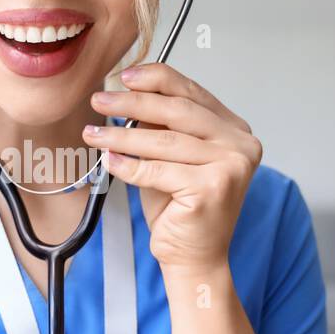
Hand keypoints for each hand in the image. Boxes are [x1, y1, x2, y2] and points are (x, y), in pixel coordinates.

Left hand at [85, 64, 262, 274]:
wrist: (194, 256)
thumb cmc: (181, 207)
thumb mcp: (170, 157)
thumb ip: (161, 126)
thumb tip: (128, 94)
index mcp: (235, 129)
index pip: (192, 93)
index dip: (156, 79)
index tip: (124, 77)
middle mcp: (240, 144)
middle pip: (177, 111)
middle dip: (132, 103)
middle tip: (100, 100)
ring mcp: (230, 166)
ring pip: (163, 141)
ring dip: (121, 136)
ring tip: (94, 134)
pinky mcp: (212, 189)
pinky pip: (156, 170)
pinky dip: (128, 166)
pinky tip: (109, 161)